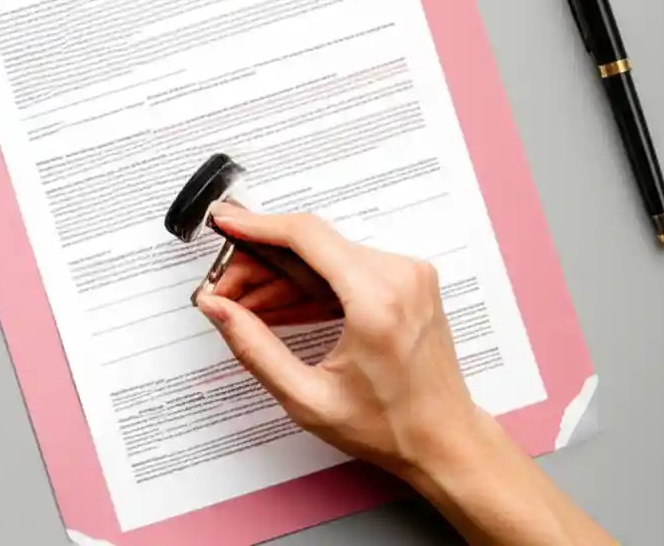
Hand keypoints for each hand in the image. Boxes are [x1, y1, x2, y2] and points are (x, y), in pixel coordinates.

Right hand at [196, 201, 476, 476]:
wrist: (445, 440)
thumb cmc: (390, 426)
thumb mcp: (307, 398)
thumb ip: (254, 348)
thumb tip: (218, 309)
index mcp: (377, 302)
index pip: (306, 237)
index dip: (256, 226)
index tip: (224, 223)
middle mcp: (399, 277)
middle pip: (311, 245)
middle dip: (260, 262)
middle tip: (224, 289)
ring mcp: (408, 276)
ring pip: (325, 256)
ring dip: (281, 276)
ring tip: (244, 305)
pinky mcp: (407, 282)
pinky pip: (346, 268)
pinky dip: (309, 284)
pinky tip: (278, 307)